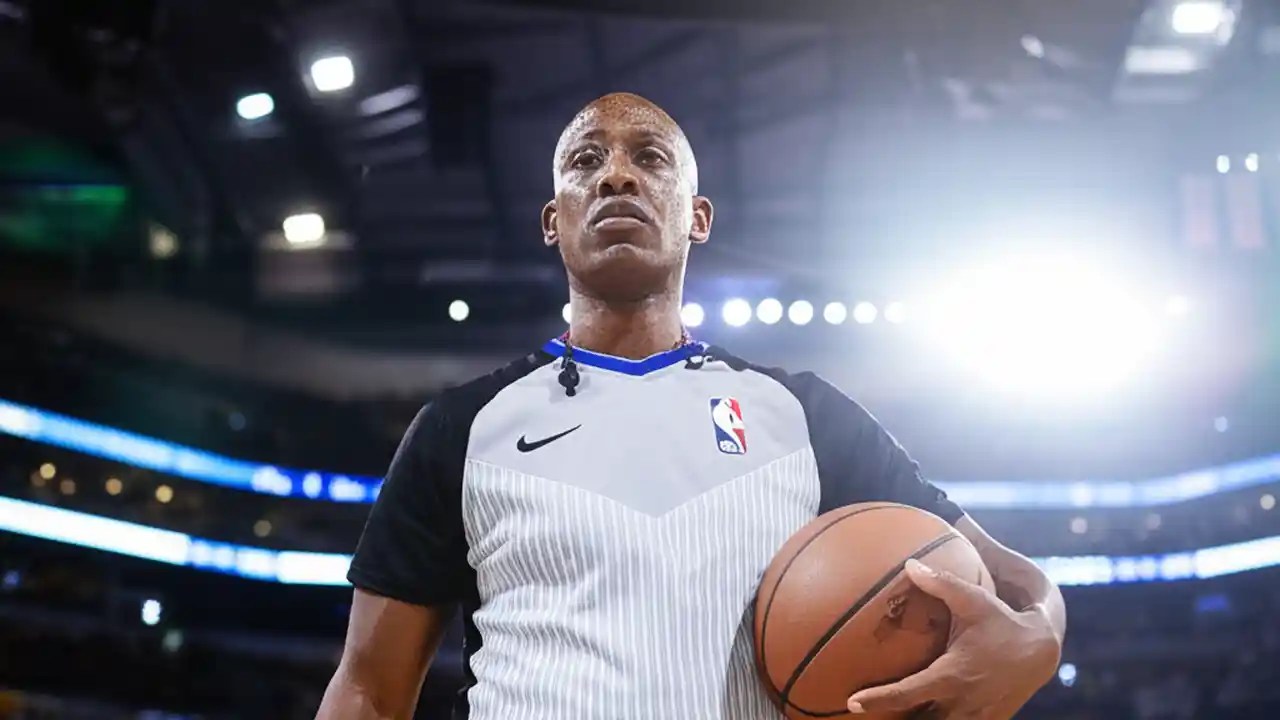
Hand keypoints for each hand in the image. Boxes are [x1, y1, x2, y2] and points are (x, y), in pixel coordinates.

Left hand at [846, 559, 1061, 718]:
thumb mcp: (975, 600)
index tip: (853, 701)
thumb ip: (942, 583)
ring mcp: (974, 718)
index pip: (909, 693)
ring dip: (913, 719)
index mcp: (953, 676)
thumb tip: (910, 564)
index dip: (880, 699)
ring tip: (886, 717)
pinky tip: (916, 713)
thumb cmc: (1002, 622)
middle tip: (862, 713)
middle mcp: (961, 703)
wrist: (1041, 653)